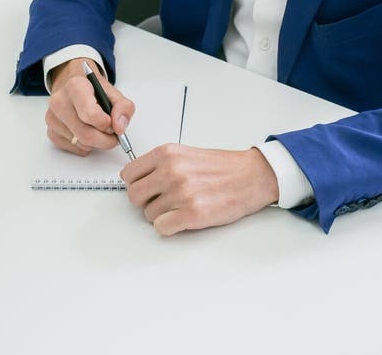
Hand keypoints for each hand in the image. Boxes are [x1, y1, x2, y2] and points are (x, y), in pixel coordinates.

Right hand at [45, 58, 134, 156]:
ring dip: (97, 143)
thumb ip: (123, 107)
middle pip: (85, 134)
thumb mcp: (113, 92)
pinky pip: (75, 149)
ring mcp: (53, 119)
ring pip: (81, 144)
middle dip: (105, 139)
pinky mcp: (51, 132)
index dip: (106, 124)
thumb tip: (119, 127)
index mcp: (75, 87)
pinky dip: (87, 146)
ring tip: (100, 129)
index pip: (90, 114)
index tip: (113, 123)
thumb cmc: (93, 90)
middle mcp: (59, 102)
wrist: (74, 87)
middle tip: (113, 135)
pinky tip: (88, 132)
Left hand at [120, 144, 278, 234]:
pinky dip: (169, 227)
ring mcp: (180, 193)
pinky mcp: (191, 214)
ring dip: (162, 215)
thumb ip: (162, 164)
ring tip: (181, 206)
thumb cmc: (223, 167)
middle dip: (145, 201)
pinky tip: (184, 218)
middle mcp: (171, 171)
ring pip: (148, 215)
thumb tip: (140, 181)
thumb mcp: (186, 154)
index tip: (146, 188)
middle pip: (134, 196)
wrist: (251, 176)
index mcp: (167, 153)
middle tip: (162, 200)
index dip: (136, 184)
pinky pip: (161, 228)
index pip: (129, 174)